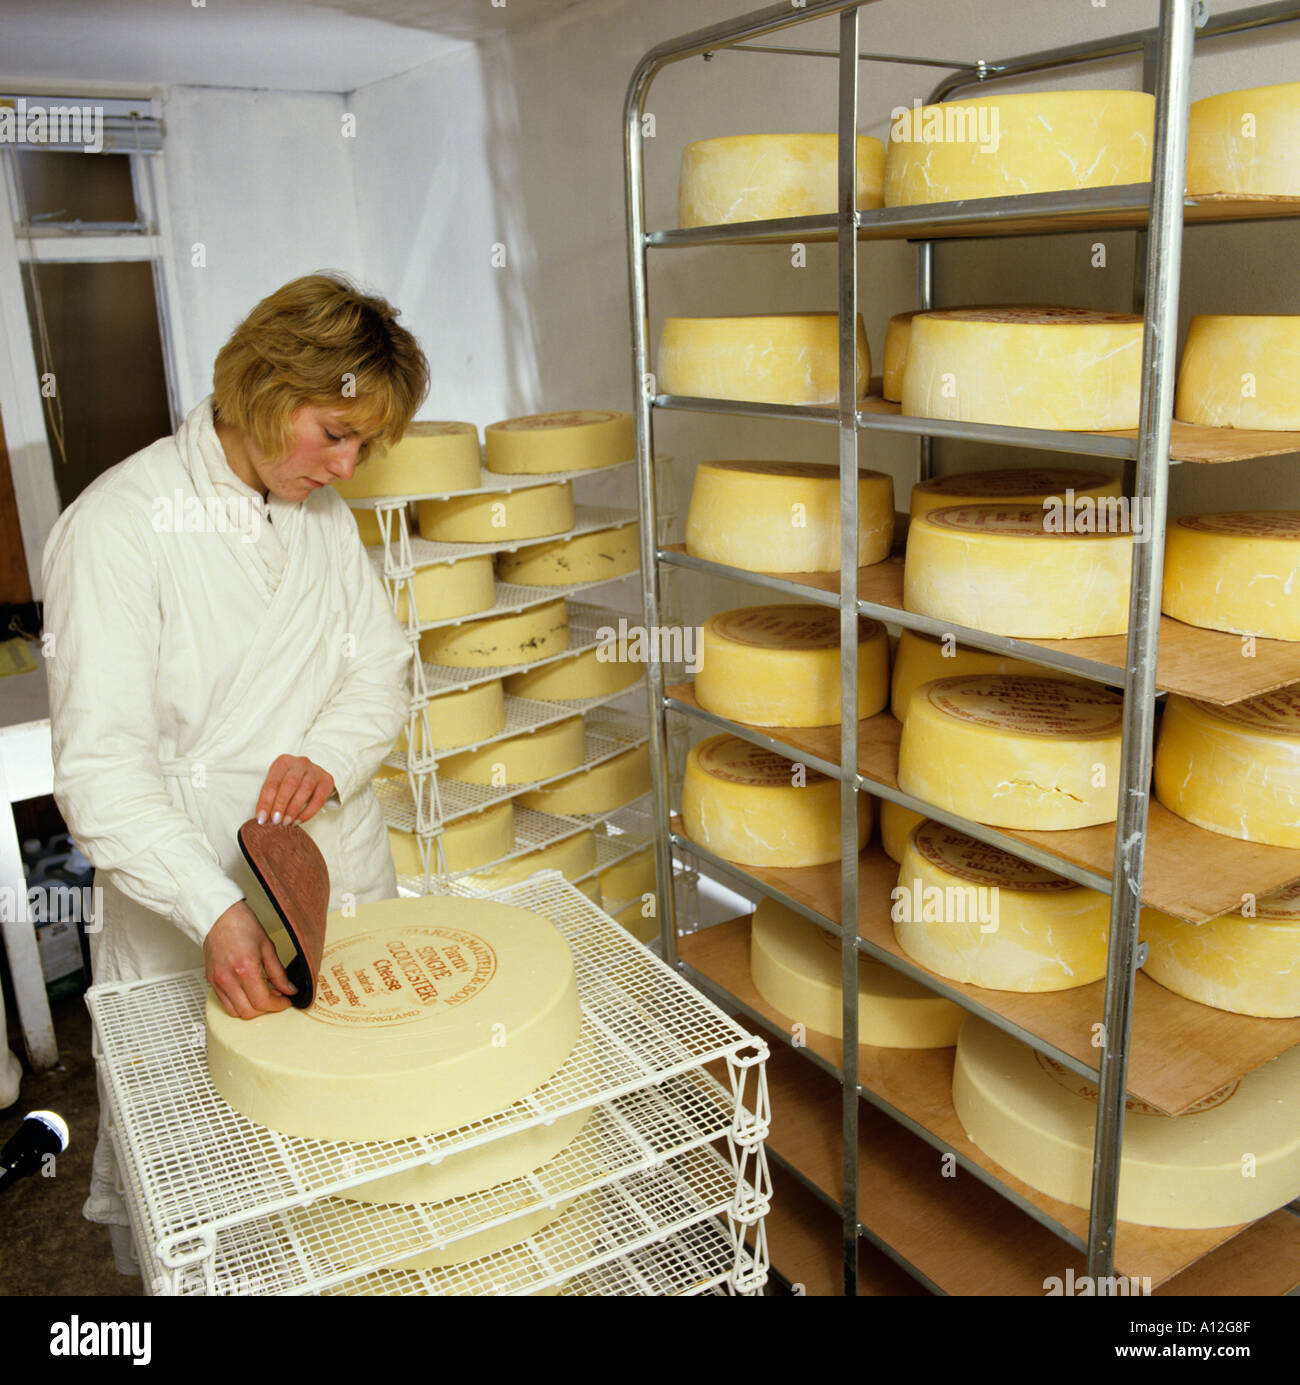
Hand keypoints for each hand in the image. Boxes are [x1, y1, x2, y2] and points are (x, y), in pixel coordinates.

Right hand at [205, 899, 296, 1018]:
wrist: (220, 916)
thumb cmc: (242, 925)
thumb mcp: (268, 947)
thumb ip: (279, 973)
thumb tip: (289, 989)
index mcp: (245, 969)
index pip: (262, 1001)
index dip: (278, 1005)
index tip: (286, 1000)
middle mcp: (228, 979)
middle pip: (249, 1012)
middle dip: (267, 1009)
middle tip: (277, 998)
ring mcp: (217, 982)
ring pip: (236, 1012)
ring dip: (252, 1009)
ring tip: (263, 994)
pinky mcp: (211, 981)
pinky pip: (225, 1003)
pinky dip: (239, 1003)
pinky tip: (249, 991)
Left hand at [256, 754, 333, 827]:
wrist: (311, 778)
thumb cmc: (288, 784)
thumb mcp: (276, 785)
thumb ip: (269, 798)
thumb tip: (262, 818)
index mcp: (283, 762)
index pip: (272, 782)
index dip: (266, 801)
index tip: (261, 818)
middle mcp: (301, 763)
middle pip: (290, 783)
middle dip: (281, 804)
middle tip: (275, 820)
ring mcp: (316, 771)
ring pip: (305, 789)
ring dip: (294, 808)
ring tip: (286, 822)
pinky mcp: (327, 781)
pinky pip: (319, 798)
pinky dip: (308, 812)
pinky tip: (298, 821)